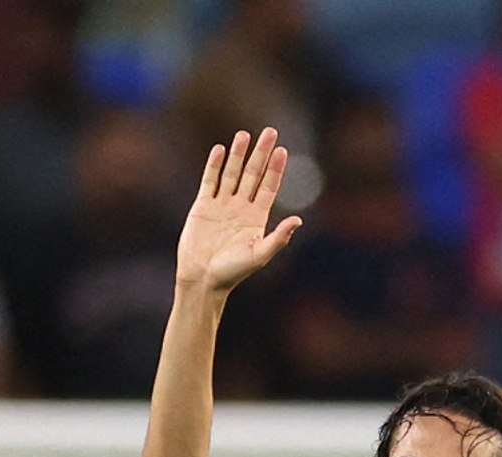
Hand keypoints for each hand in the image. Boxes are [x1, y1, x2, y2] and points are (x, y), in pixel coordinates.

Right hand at [177, 127, 301, 292]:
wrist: (203, 279)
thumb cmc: (233, 272)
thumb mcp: (260, 255)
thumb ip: (279, 237)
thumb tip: (298, 220)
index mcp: (257, 218)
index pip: (269, 187)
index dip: (276, 169)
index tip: (282, 150)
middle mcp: (241, 208)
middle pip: (253, 174)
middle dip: (261, 153)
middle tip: (270, 131)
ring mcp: (222, 205)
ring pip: (231, 173)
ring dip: (238, 154)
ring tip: (244, 134)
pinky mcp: (203, 207)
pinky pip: (210, 181)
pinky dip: (214, 165)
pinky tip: (220, 149)